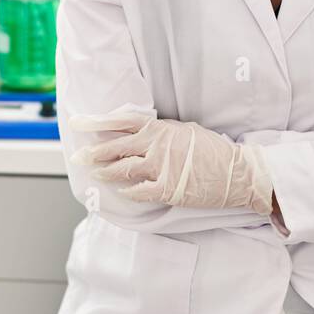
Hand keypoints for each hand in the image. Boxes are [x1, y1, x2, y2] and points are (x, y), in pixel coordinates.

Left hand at [70, 114, 272, 213]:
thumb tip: (139, 132)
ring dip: (106, 173)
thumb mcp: (184, 131)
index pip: (121, 121)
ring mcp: (161, 168)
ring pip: (123, 170)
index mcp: (160, 128)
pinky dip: (128, 191)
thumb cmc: (212, 150)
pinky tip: (121, 191)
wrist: (236, 172)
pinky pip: (139, 192)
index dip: (97, 121)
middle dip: (93, 152)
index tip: (78, 122)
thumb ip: (160, 131)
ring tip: (96, 174)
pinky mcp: (167, 189)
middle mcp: (157, 146)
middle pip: (115, 147)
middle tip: (77, 157)